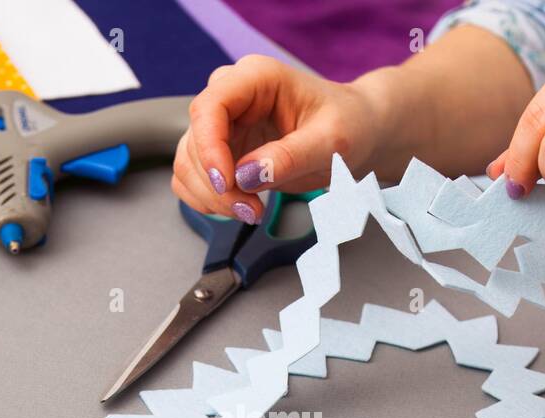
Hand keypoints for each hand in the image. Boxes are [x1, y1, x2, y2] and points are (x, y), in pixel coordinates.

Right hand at [172, 55, 385, 222]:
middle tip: (251, 210)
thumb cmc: (348, 125)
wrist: (356, 133)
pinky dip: (208, 200)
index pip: (210, 107)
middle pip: (194, 141)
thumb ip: (290, 156)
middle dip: (216, 184)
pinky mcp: (221, 151)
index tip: (226, 182)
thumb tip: (248, 176)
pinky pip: (193, 178)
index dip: (209, 147)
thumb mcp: (330, 142)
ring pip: (188, 164)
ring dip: (211, 197)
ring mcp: (223, 126)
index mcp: (256, 78)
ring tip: (251, 212)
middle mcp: (232, 97)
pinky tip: (239, 207)